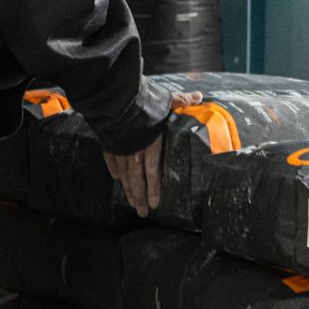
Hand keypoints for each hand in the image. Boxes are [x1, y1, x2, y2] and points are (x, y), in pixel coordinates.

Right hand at [102, 93, 201, 216]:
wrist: (116, 99)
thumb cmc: (144, 102)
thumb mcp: (165, 100)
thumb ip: (181, 101)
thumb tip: (198, 96)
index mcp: (152, 143)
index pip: (153, 171)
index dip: (154, 189)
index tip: (156, 204)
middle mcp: (135, 150)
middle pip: (138, 179)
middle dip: (141, 197)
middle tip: (143, 213)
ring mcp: (121, 148)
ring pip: (125, 174)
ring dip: (129, 190)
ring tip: (132, 203)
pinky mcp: (109, 143)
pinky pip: (111, 161)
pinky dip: (114, 171)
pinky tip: (117, 179)